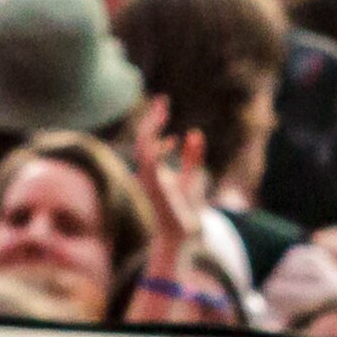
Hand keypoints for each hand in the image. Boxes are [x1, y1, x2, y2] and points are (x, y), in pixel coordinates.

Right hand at [126, 91, 214, 255]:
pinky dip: (157, 148)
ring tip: (162, 111)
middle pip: (142, 139)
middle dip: (150, 119)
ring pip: (142, 147)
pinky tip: (172, 140)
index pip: (147, 141)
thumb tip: (194, 132)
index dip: (154, 122)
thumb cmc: (187, 210)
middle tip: (162, 100)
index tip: (164, 106)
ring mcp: (148, 179)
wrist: (184, 235)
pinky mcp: (154, 186)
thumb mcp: (193, 177)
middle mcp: (147, 173)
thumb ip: (192, 157)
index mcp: (153, 170)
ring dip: (151, 127)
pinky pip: (149, 162)